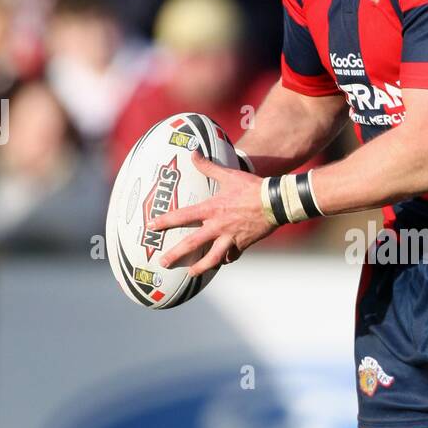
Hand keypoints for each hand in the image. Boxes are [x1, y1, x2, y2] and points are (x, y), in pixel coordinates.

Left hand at [148, 152, 271, 276]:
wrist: (276, 202)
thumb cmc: (251, 187)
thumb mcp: (228, 175)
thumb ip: (208, 167)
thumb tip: (193, 153)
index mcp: (212, 209)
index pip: (182, 216)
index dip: (165, 221)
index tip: (151, 227)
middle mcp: (218, 226)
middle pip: (192, 244)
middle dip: (175, 254)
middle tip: (163, 262)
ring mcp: (230, 238)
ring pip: (212, 258)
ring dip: (200, 267)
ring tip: (190, 273)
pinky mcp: (243, 245)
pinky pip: (231, 256)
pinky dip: (225, 260)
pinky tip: (221, 263)